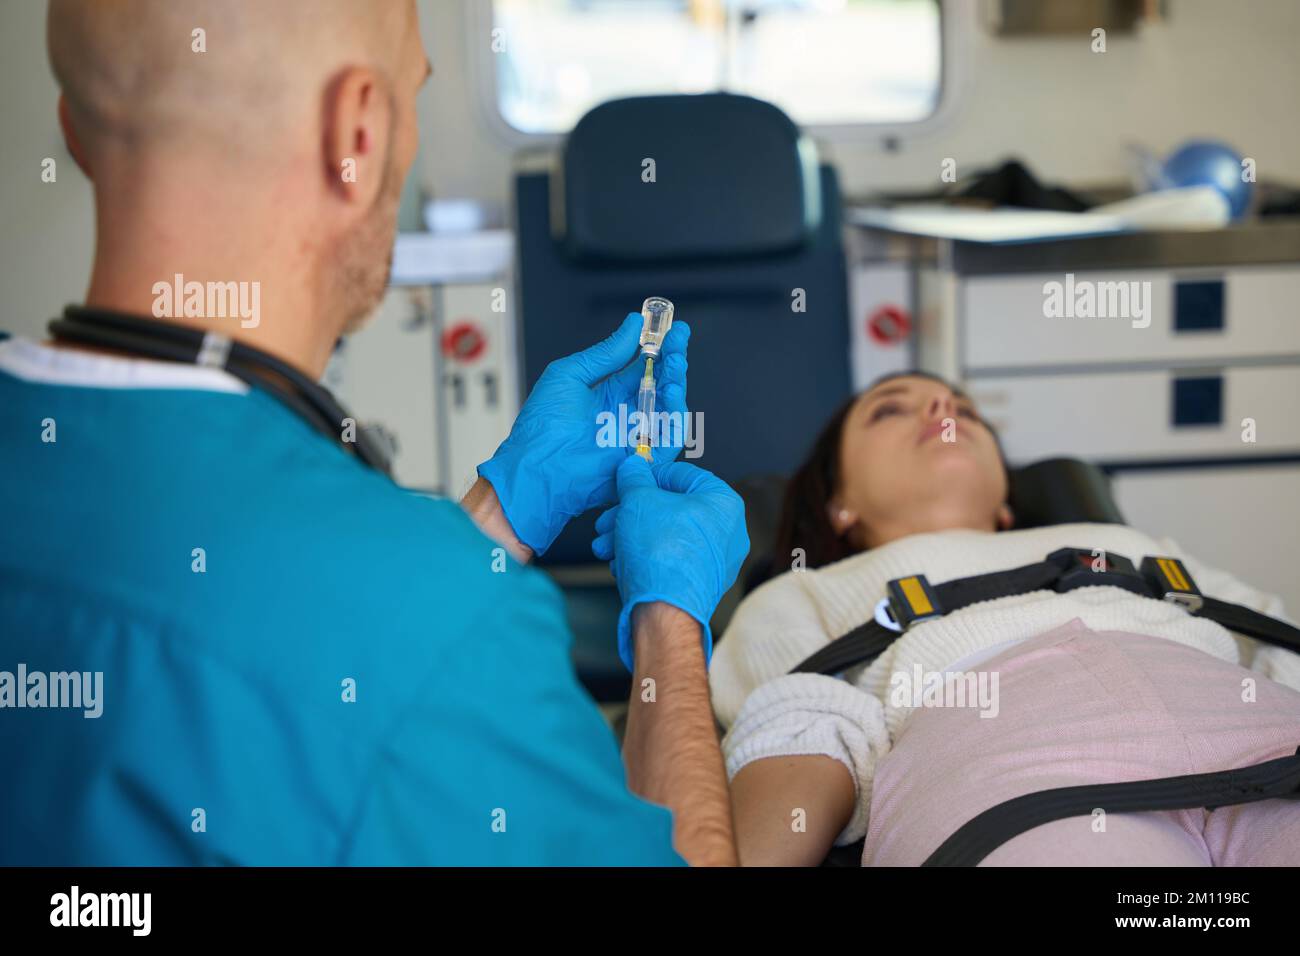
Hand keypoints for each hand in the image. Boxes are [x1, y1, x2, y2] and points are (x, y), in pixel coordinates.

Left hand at [477, 312, 689, 554]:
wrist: (537, 467)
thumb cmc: (543, 425)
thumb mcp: (570, 375)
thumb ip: (606, 353)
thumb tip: (633, 324)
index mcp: (609, 395)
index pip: (644, 368)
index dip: (661, 348)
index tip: (675, 328)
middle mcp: (626, 415)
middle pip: (661, 385)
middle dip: (673, 361)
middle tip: (678, 341)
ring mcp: (636, 438)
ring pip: (670, 409)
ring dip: (676, 383)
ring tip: (673, 364)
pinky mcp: (644, 460)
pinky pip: (670, 439)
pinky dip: (675, 416)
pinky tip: (671, 393)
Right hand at [593, 455, 748, 670]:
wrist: (664, 612)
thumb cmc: (661, 553)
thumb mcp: (639, 500)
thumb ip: (634, 478)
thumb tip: (633, 466)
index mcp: (723, 503)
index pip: (682, 475)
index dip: (648, 476)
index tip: (627, 482)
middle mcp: (726, 531)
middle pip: (670, 509)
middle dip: (630, 514)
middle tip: (608, 519)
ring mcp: (715, 561)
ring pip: (665, 536)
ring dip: (629, 537)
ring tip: (605, 546)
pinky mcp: (700, 583)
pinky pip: (669, 559)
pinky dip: (643, 557)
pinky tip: (619, 563)